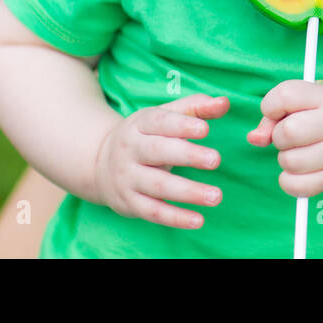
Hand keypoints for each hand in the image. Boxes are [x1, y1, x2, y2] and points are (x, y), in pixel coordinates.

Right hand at [92, 93, 228, 228]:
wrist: (98, 164)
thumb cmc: (146, 136)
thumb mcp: (165, 116)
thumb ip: (196, 108)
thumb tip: (224, 102)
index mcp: (140, 124)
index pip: (160, 121)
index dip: (182, 125)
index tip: (205, 129)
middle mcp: (130, 150)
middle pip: (158, 151)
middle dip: (187, 155)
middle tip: (216, 160)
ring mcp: (127, 178)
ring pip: (158, 185)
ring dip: (188, 192)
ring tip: (216, 196)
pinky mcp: (129, 203)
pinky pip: (154, 212)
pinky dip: (176, 218)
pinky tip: (199, 220)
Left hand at [247, 80, 322, 197]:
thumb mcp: (310, 99)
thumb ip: (275, 114)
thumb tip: (254, 138)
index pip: (285, 95)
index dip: (271, 105)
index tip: (278, 111)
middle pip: (286, 132)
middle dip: (279, 135)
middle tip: (291, 135)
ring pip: (289, 161)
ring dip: (285, 158)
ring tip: (300, 151)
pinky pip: (296, 186)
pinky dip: (289, 181)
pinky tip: (298, 171)